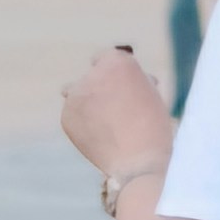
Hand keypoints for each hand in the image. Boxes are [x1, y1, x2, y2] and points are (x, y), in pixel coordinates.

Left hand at [61, 47, 174, 177]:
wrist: (138, 161)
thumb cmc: (152, 127)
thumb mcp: (150, 93)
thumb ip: (130, 80)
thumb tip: (118, 81)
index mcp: (119, 62)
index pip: (108, 58)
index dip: (115, 74)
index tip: (122, 88)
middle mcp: (94, 73)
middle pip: (93, 75)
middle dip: (101, 88)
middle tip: (116, 110)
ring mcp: (77, 94)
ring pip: (78, 93)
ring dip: (86, 102)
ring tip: (105, 124)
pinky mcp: (67, 115)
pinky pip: (73, 113)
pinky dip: (81, 122)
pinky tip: (98, 136)